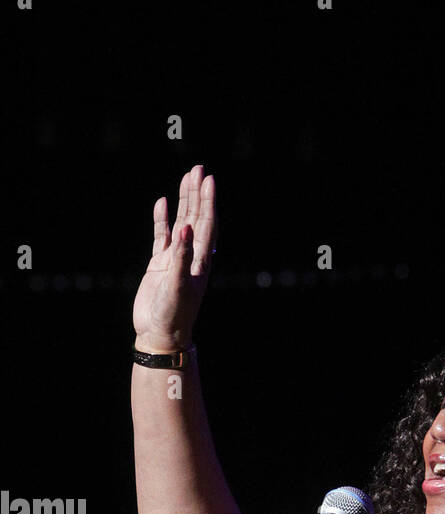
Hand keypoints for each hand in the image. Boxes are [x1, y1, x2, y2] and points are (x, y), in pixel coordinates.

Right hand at [132, 164, 217, 350]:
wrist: (160, 336)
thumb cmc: (173, 315)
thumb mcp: (179, 285)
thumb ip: (183, 256)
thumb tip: (187, 227)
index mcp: (200, 261)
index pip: (207, 225)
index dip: (208, 202)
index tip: (208, 180)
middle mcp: (191, 257)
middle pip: (197, 218)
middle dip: (198, 194)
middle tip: (198, 169)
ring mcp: (175, 259)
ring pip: (181, 223)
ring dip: (184, 202)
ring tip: (186, 178)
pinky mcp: (160, 265)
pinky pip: (162, 236)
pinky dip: (163, 219)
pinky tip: (161, 203)